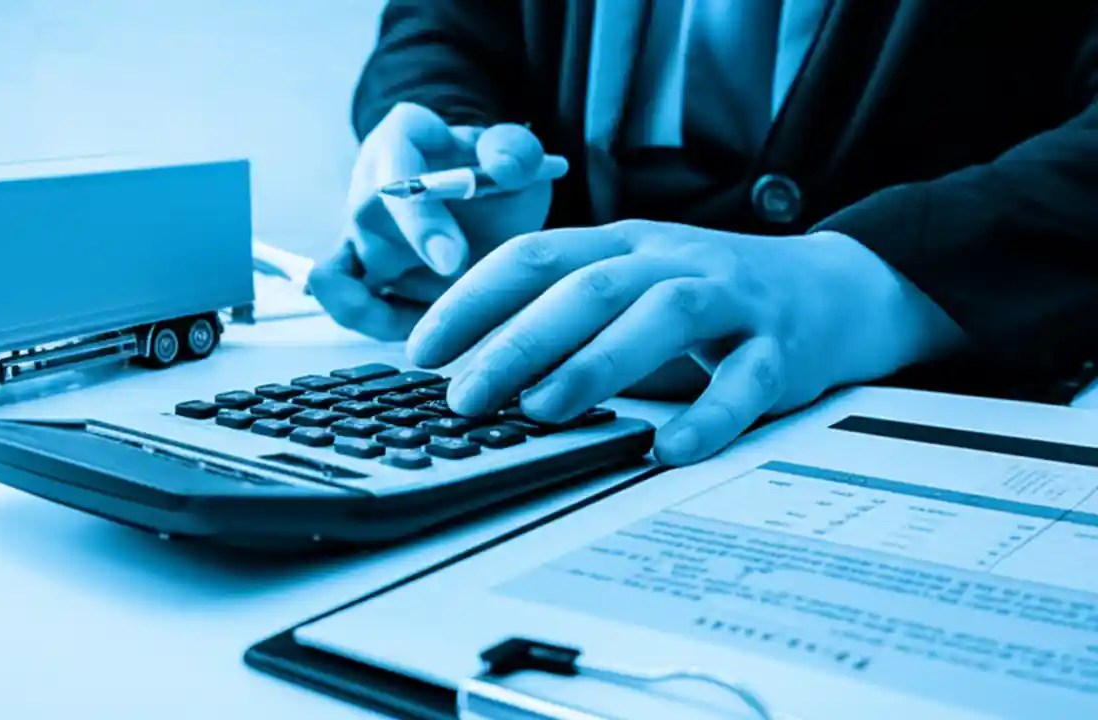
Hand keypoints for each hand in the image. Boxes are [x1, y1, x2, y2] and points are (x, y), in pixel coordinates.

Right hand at [308, 102, 565, 339]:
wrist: (483, 200)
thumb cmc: (495, 176)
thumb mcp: (518, 155)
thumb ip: (517, 152)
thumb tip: (503, 168)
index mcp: (405, 134)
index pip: (394, 171)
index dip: (418, 221)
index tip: (451, 261)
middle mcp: (369, 178)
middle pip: (374, 227)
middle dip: (422, 263)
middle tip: (477, 278)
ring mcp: (358, 227)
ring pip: (366, 271)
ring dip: (419, 295)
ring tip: (465, 298)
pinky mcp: (357, 270)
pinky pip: (345, 302)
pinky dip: (377, 322)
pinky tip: (424, 326)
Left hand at [407, 221, 963, 464]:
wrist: (836, 288)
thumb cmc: (711, 297)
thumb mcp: (634, 285)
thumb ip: (568, 312)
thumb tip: (475, 362)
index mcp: (623, 246)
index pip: (533, 256)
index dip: (472, 298)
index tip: (421, 347)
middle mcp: (671, 261)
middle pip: (586, 289)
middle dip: (516, 341)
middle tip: (464, 395)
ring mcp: (729, 299)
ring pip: (660, 317)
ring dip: (596, 363)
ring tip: (544, 410)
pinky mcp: (780, 347)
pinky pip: (745, 381)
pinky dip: (707, 415)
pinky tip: (669, 448)